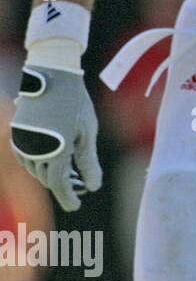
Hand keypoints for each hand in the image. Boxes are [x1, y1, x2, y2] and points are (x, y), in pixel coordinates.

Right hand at [9, 65, 101, 211]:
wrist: (52, 75)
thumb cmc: (75, 103)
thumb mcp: (87, 132)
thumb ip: (88, 162)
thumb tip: (93, 187)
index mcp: (54, 151)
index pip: (59, 184)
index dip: (68, 197)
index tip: (76, 206)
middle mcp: (34, 149)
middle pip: (48, 178)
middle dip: (64, 186)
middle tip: (81, 188)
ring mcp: (22, 142)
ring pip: (36, 169)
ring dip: (52, 175)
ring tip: (72, 175)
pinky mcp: (17, 134)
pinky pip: (27, 157)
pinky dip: (40, 163)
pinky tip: (55, 160)